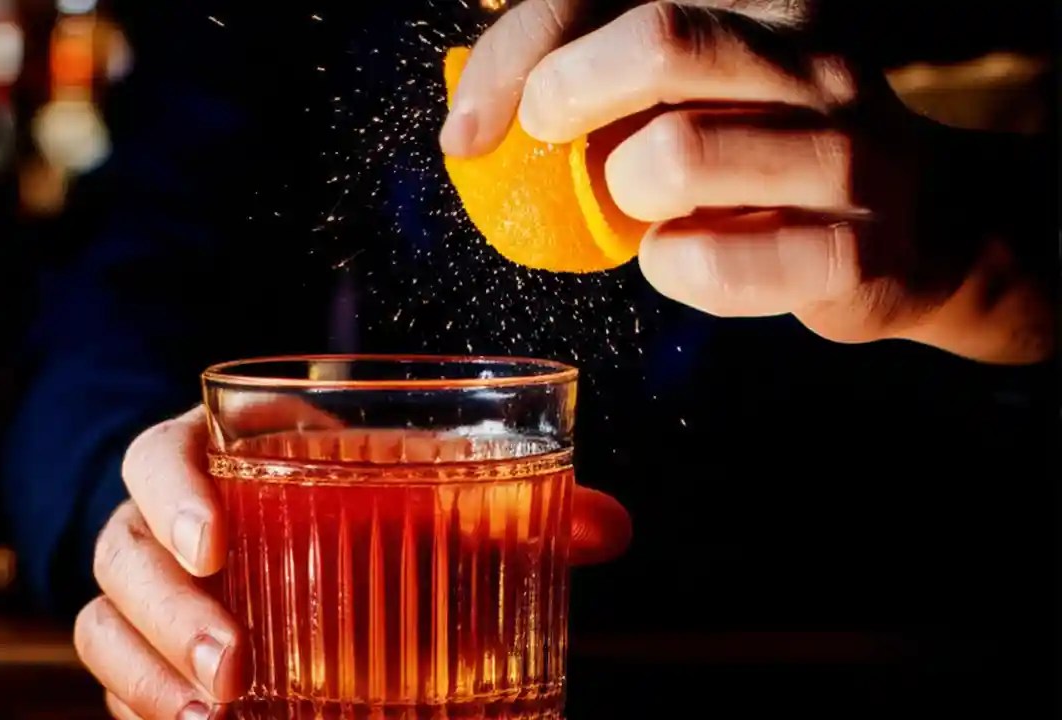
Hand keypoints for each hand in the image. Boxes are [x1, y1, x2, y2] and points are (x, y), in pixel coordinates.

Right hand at [74, 407, 632, 718]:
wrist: (280, 528)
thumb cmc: (342, 494)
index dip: (172, 492)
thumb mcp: (402, 486)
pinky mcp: (144, 654)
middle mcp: (164, 522)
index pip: (160, 454)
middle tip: (233, 668)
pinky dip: (144, 711)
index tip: (217, 543)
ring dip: (149, 678)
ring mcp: (148, 593)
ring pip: (107, 626)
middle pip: (123, 555)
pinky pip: (114, 684)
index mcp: (217, 455)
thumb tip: (610, 528)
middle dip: (168, 614)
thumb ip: (497, 501)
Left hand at [443, 0, 1052, 364]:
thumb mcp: (699, 86)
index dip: (517, 58)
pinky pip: (707, 263)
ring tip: (638, 203)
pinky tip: (675, 257)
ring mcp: (847, 152)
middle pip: (660, 40)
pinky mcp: (852, 250)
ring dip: (620, 195)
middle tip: (545, 139)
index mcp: (767, 2)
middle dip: (566, 95)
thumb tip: (478, 118)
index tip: (467, 130)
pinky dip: (665, 268)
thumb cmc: (769, 149)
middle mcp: (815, 59)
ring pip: (676, 154)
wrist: (921, 229)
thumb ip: (603, 75)